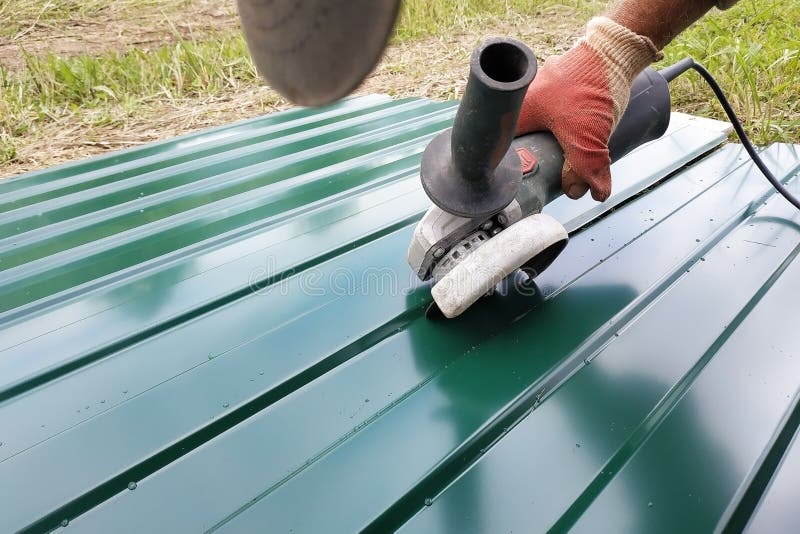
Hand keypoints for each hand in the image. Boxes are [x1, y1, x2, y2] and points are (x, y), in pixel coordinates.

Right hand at [516, 17, 660, 200]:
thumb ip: (585, 170)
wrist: (617, 50)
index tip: (522, 182)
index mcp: (516, 110)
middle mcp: (522, 96)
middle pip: (524, 138)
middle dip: (542, 155)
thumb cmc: (592, 86)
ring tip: (571, 149)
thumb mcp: (587, 139)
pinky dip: (568, 123)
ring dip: (557, 140)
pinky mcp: (560, 81)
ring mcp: (542, 86)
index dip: (512, 167)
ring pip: (543, 125)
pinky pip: (558, 110)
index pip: (501, 147)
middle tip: (554, 170)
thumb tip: (590, 193)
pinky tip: (581, 128)